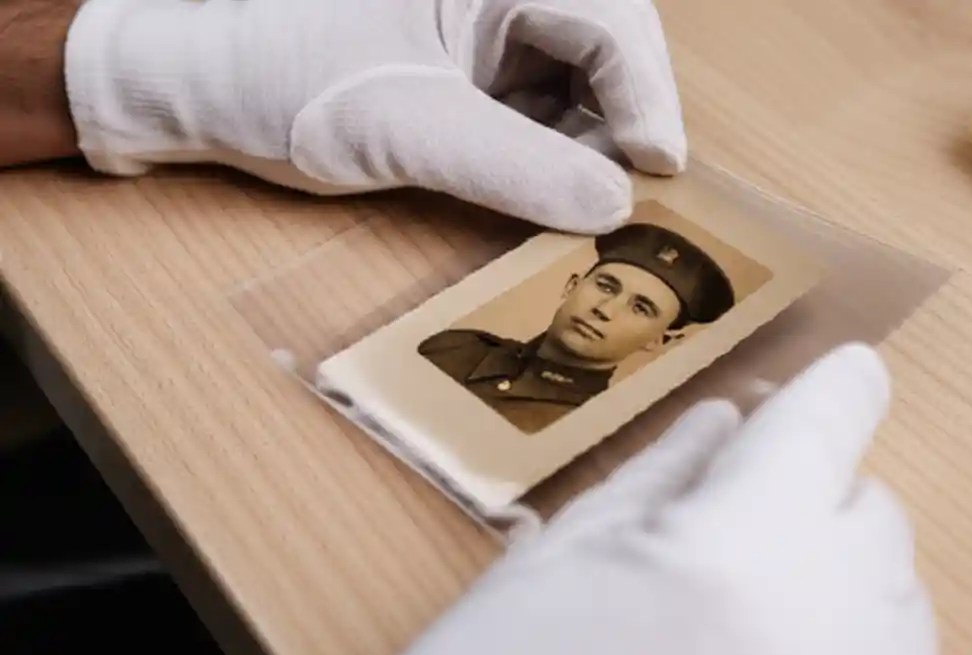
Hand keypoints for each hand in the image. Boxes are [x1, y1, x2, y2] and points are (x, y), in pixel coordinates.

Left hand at [62, 0, 685, 232]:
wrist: (201, 86)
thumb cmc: (286, 78)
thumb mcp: (406, 128)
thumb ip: (517, 168)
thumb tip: (616, 205)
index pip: (611, 21)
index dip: (646, 99)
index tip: (659, 173)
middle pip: (610, 45)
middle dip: (625, 121)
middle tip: (630, 195)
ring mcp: (490, 24)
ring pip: (584, 77)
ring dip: (594, 142)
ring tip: (583, 201)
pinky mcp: (475, 63)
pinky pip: (544, 100)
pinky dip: (556, 149)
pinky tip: (548, 189)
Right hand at [349, 344, 964, 654]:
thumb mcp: (553, 575)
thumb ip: (658, 481)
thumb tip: (727, 425)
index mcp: (741, 546)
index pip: (832, 417)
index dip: (830, 394)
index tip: (830, 387)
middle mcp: (836, 623)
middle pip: (871, 511)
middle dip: (810, 508)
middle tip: (728, 550)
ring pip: (900, 599)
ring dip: (837, 593)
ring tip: (745, 640)